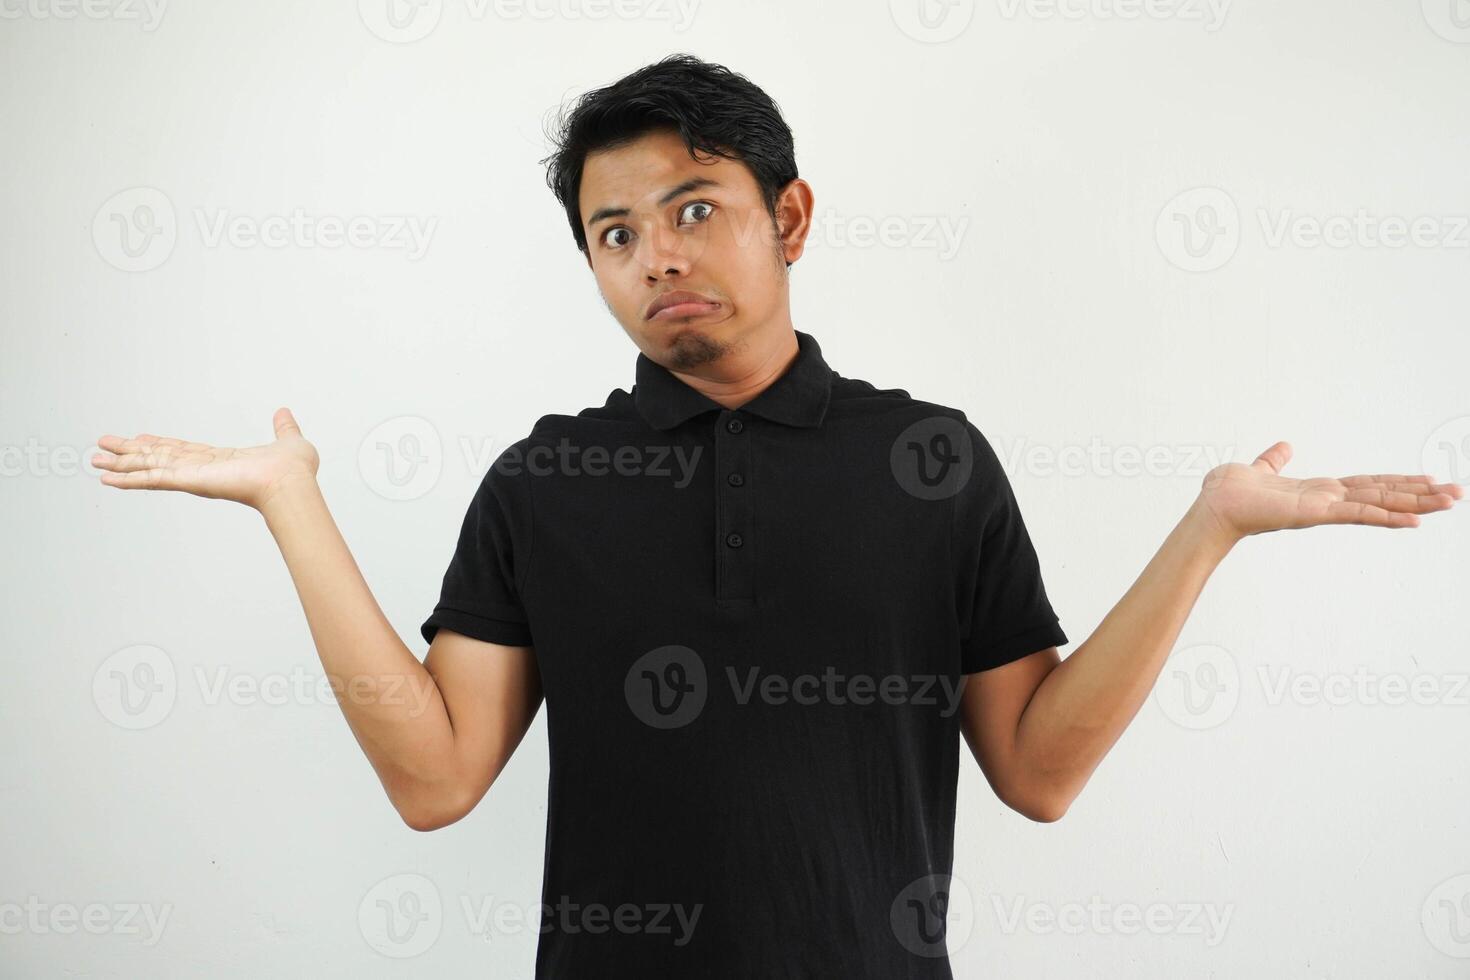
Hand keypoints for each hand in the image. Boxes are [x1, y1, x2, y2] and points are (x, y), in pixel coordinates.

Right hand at [93, 407, 319, 510]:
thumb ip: (283, 427)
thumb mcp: (289, 440)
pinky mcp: (189, 481)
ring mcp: (193, 476)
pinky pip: (153, 479)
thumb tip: (284, 412)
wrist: (292, 483)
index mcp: (221, 460)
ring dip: (121, 464)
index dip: (160, 444)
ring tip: (95, 459)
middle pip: (157, 457)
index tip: (140, 438)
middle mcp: (202, 469)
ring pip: (149, 467)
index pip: (182, 451)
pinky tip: (108, 477)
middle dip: (130, 453)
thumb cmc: (295, 471)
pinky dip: (129, 479)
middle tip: (102, 448)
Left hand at [1194, 440, 1462, 541]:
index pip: (1366, 484)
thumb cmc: (1231, 493)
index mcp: (1318, 490)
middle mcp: (1327, 500)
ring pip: (1379, 504)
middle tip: (1458, 495)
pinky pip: (1357, 514)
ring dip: (1415, 503)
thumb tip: (1284, 446)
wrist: (1213, 508)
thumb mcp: (1259, 468)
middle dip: (1419, 494)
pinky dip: (1385, 516)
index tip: (1426, 479)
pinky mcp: (1316, 514)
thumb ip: (1273, 460)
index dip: (1396, 481)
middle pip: (1382, 494)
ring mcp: (1324, 509)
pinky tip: (1413, 520)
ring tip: (1451, 502)